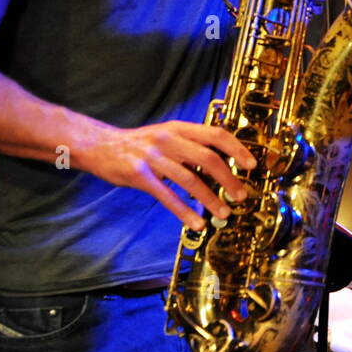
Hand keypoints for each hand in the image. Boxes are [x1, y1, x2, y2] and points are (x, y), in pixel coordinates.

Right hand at [74, 120, 256, 230]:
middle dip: (228, 178)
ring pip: (189, 179)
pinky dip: (184, 211)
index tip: (251, 165)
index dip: (237, 149)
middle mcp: (168, 140)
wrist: (100, 145)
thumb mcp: (168, 135)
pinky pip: (166, 196)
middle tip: (242, 195)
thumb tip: (224, 162)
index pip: (216, 134)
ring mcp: (153, 158)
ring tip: (224, 213)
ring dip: (210, 198)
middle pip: (207, 158)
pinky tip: (196, 223)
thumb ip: (192, 145)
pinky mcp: (139, 176)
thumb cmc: (141, 144)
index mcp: (179, 128)